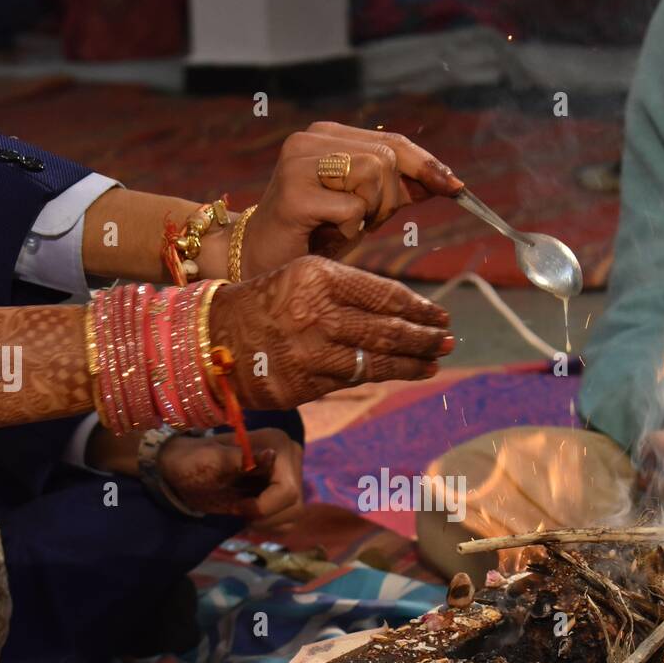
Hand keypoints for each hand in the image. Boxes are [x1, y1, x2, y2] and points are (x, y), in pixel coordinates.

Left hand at [159, 429, 302, 522]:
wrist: (183, 470)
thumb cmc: (194, 460)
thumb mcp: (212, 460)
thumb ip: (242, 460)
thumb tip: (271, 455)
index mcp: (278, 443)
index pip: (287, 489)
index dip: (262, 506)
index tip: (237, 506)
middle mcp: (290, 459)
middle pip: (294, 504)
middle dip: (264, 515)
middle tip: (238, 509)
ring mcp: (290, 477)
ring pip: (294, 515)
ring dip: (267, 522)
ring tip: (243, 512)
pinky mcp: (284, 495)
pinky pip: (288, 521)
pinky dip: (269, 525)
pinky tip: (250, 516)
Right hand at [210, 255, 453, 410]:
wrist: (214, 338)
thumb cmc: (268, 303)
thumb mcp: (304, 277)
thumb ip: (349, 291)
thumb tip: (402, 310)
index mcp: (319, 277)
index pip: (384, 295)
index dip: (419, 308)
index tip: (441, 315)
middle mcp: (317, 314)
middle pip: (387, 330)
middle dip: (424, 337)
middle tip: (449, 340)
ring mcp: (311, 353)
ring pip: (376, 361)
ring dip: (413, 363)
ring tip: (435, 361)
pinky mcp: (305, 384)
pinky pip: (353, 380)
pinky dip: (383, 377)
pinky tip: (404, 374)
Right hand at [240, 122, 463, 271]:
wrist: (260, 259)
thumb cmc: (313, 234)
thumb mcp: (364, 208)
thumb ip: (398, 189)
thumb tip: (444, 179)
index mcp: (328, 135)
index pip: (391, 141)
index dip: (426, 164)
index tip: (456, 187)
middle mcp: (310, 140)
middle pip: (386, 158)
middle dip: (389, 198)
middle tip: (365, 221)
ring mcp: (298, 163)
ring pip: (372, 176)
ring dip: (370, 212)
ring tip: (345, 226)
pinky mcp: (293, 194)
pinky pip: (352, 209)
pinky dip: (350, 229)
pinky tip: (326, 234)